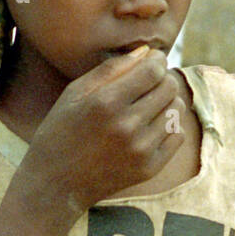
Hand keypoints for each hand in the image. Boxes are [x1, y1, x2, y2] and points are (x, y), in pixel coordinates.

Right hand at [25, 47, 184, 210]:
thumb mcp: (75, 93)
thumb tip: (147, 51)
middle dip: (163, 79)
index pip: (152, 70)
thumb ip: (111, 68)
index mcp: (105, 102)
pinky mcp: (150, 168)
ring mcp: (140, 149)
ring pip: (177, 110)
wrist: (56, 183)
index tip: (154, 60)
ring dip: (167, 102)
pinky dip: (170, 126)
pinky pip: (178, 135)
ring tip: (149, 104)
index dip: (157, 61)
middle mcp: (126, 126)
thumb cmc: (61, 130)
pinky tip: (152, 125)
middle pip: (169, 88)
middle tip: (150, 83)